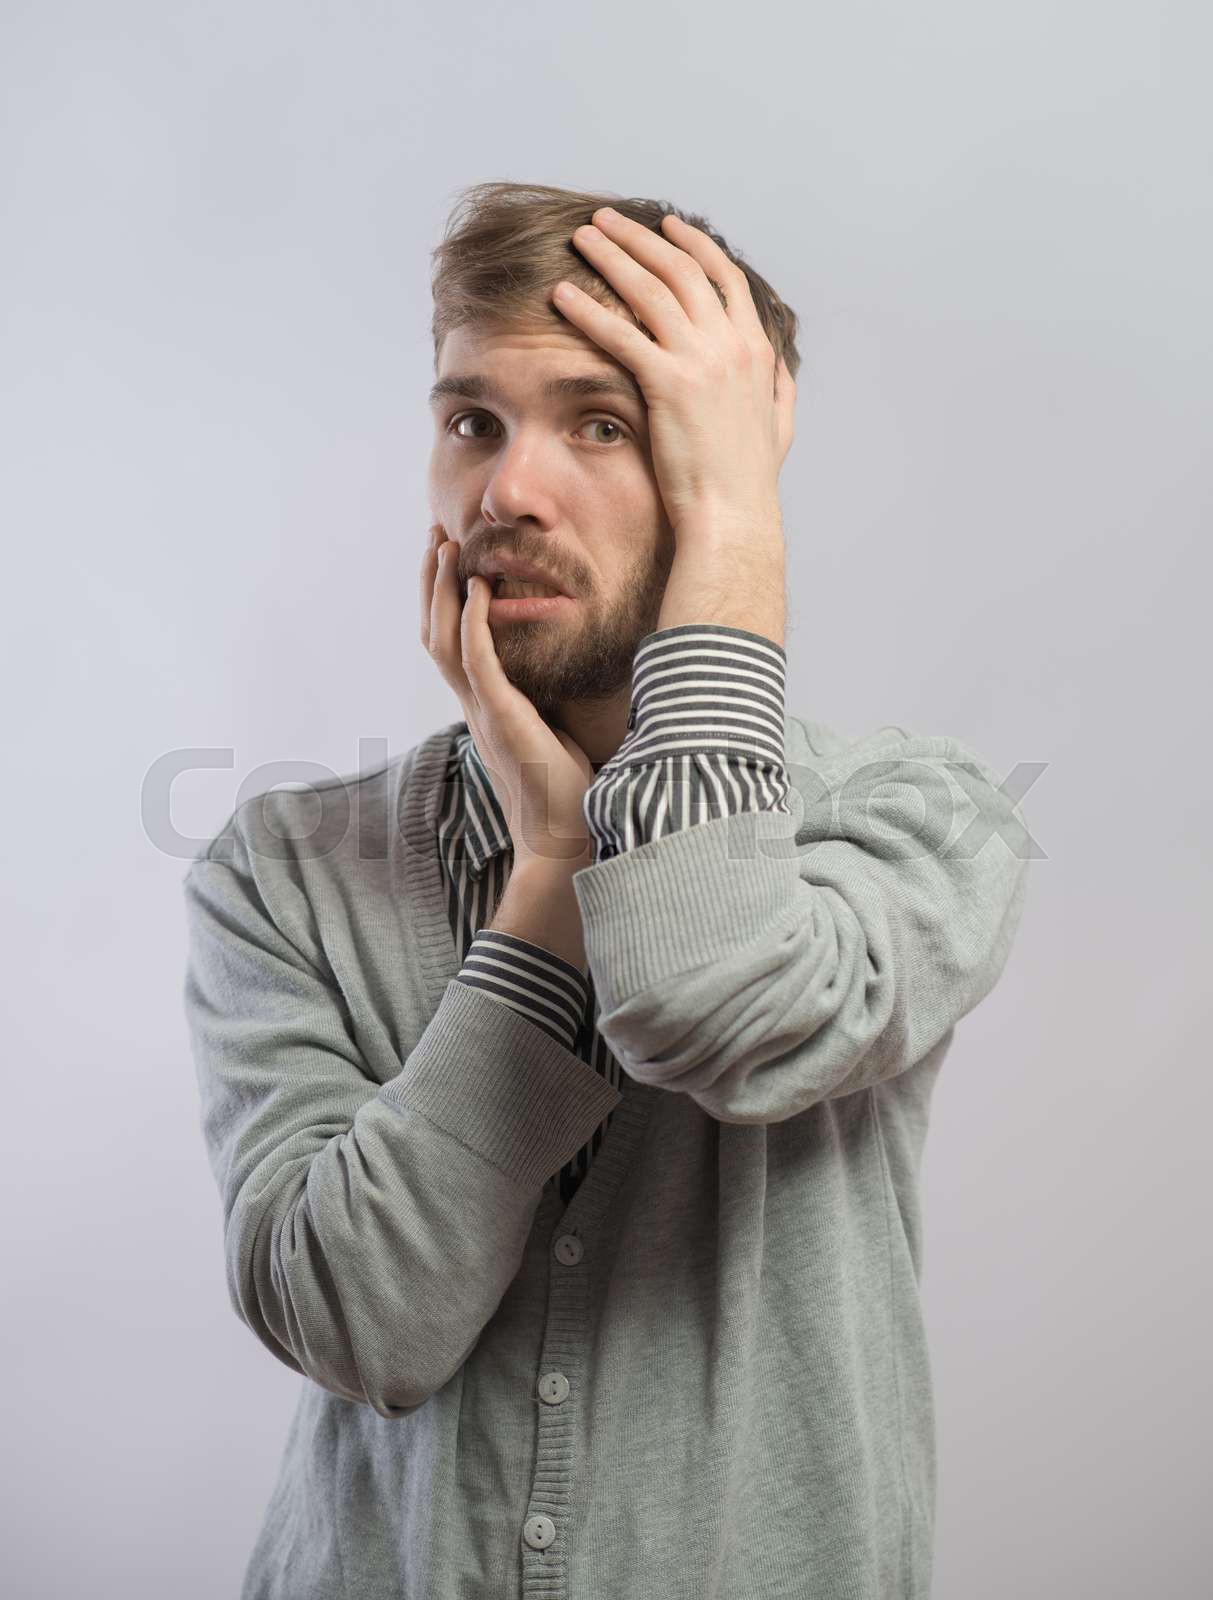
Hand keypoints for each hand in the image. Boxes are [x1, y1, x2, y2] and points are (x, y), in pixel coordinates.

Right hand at [420, 522, 595, 872]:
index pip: (449, 642)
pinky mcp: (502, 718)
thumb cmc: (563, 792)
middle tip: (435, 535)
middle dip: (432, 581)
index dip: (442, 599)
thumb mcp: (548, 732)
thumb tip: (555, 676)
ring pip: (444, 640)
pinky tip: (479, 590)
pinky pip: (477, 662)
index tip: (449, 558)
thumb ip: (540, 701)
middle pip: (434, 632)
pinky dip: (473, 623)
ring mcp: (483, 711)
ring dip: (443, 591)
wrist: (561, 840)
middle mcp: (474, 705)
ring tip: (447, 547)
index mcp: (483, 706)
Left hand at [554, 207, 795, 540]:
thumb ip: (779, 392)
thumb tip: (781, 372)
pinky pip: (621, 335)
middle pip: (682, 270)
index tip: (666, 227)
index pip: (725, 278)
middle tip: (606, 219)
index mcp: (756, 351)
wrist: (735, 516)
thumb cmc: (749, 483)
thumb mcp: (778, 429)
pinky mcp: (669, 385)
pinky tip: (561, 295)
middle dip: (641, 238)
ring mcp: (702, 362)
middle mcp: (731, 346)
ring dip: (613, 256)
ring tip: (583, 237)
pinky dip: (588, 310)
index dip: (693, 247)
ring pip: (651, 289)